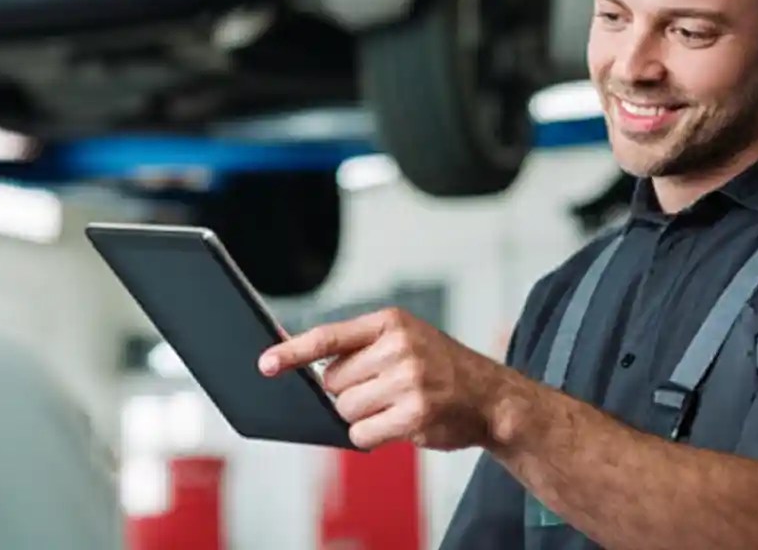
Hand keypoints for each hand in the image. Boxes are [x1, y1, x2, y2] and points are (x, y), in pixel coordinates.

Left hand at [258, 307, 503, 449]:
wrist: (492, 398)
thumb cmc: (439, 369)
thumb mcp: (404, 340)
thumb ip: (358, 349)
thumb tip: (302, 365)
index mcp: (391, 322)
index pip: (329, 337)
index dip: (292, 351)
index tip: (265, 363)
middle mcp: (399, 347)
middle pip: (332, 382)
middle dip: (347, 392)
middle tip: (381, 390)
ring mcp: (409, 380)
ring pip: (345, 409)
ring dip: (360, 415)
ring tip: (394, 405)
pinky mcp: (415, 413)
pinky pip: (362, 433)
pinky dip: (371, 435)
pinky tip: (398, 423)